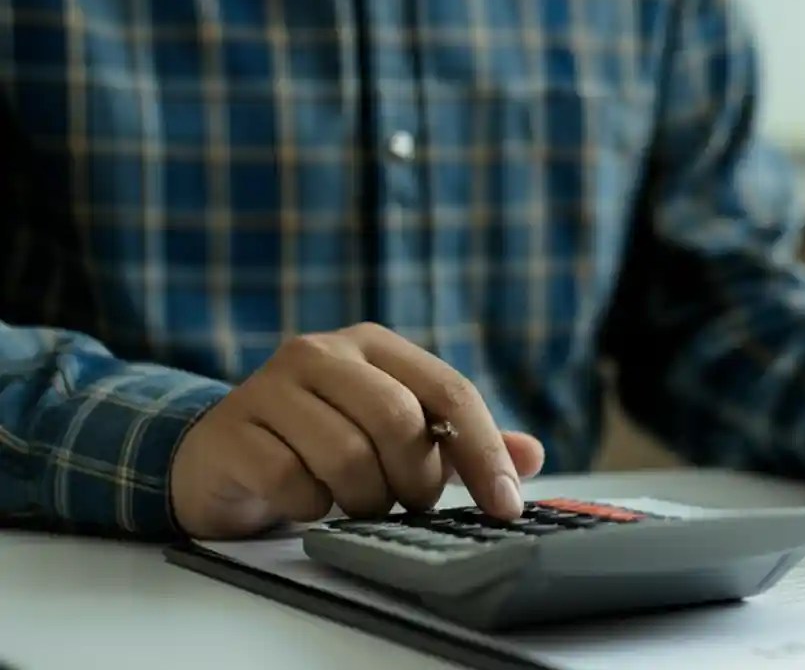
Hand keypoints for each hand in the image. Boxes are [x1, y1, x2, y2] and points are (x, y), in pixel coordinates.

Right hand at [170, 323, 544, 538]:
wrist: (223, 456)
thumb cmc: (324, 444)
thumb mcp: (398, 439)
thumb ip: (461, 445)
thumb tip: (532, 455)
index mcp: (374, 347)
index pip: (451, 391)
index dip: (485, 452)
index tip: (506, 506)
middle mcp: (322, 352)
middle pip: (399, 420)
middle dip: (417, 479)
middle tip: (410, 504)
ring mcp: (270, 386)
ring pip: (347, 456)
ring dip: (364, 500)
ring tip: (357, 504)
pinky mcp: (232, 430)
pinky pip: (292, 482)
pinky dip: (311, 507)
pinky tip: (307, 502)